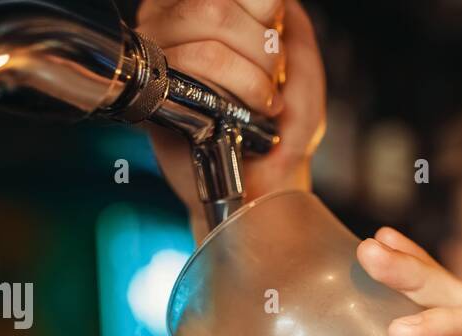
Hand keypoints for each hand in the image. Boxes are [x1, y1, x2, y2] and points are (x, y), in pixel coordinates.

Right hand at [137, 0, 326, 234]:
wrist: (263, 191)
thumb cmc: (282, 136)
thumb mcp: (305, 72)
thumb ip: (295, 29)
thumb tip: (276, 2)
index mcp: (208, 11)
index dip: (260, 10)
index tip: (276, 41)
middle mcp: (179, 26)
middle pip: (215, 6)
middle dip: (261, 48)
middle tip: (272, 83)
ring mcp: (163, 57)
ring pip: (207, 36)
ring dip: (251, 75)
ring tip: (260, 103)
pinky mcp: (156, 92)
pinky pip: (189, 67)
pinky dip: (235, 90)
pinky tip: (242, 113)